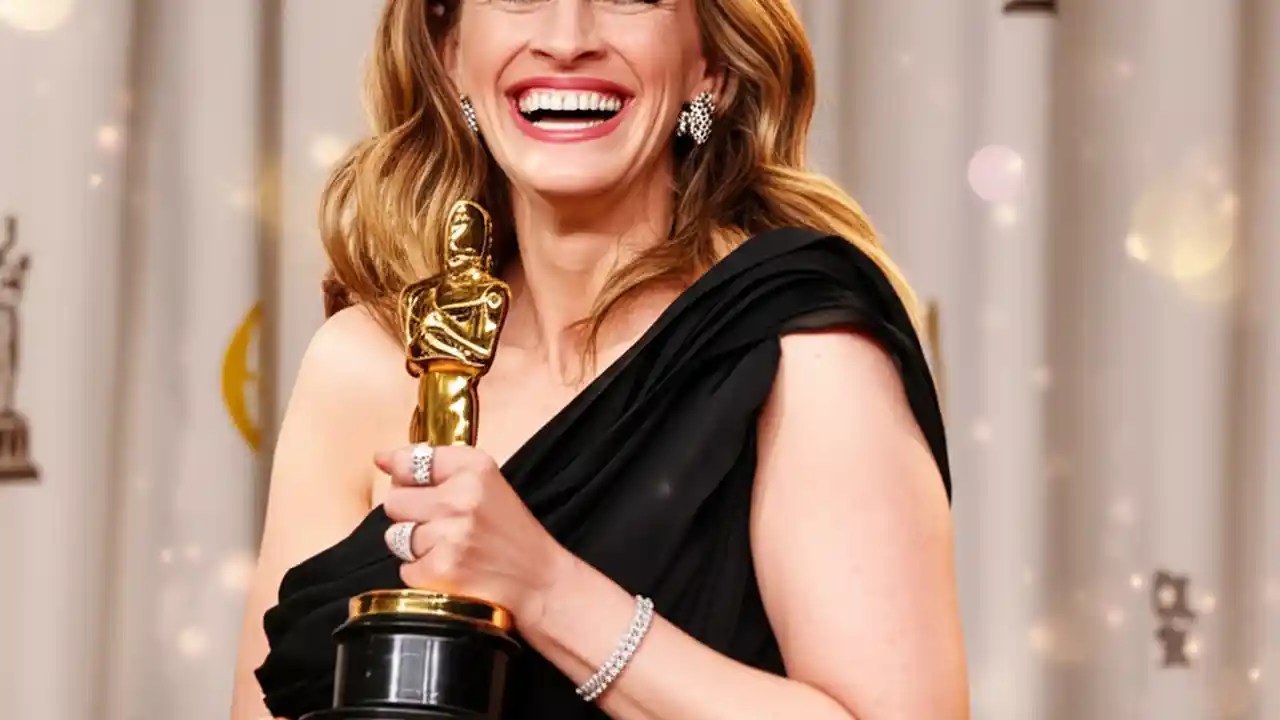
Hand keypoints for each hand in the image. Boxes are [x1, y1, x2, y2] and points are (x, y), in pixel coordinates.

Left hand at [375, 444, 570, 629]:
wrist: (539, 582)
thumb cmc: (510, 533)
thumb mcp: (487, 484)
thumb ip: (438, 467)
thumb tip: (381, 459)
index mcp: (474, 468)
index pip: (409, 461)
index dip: (402, 474)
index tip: (406, 482)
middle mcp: (461, 497)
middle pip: (394, 500)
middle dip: (411, 514)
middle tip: (442, 524)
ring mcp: (450, 535)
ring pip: (396, 536)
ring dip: (415, 546)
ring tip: (449, 548)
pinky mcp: (440, 570)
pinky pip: (405, 569)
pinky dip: (423, 574)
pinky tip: (451, 570)